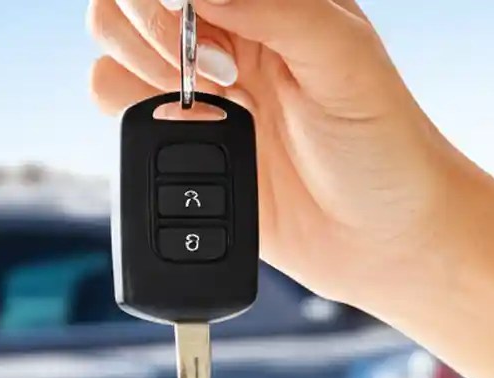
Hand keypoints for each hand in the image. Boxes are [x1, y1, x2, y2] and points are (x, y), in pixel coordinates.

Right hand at [86, 0, 493, 308]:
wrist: (375, 238)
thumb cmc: (384, 144)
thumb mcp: (348, 61)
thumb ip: (278, 11)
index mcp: (268, 1)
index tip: (201, 29)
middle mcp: (221, 33)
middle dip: (154, 32)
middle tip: (216, 74)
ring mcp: (190, 83)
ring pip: (109, 44)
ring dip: (139, 68)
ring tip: (204, 101)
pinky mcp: (169, 135)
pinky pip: (111, 102)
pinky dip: (127, 112)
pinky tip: (184, 128)